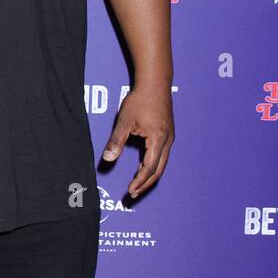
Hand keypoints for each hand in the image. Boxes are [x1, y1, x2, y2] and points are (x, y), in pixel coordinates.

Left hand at [100, 82, 173, 198]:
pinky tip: (143, 168)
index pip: (150, 167)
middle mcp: (168, 141)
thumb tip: (108, 159)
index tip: (130, 191)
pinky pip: (162, 156)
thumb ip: (116, 141)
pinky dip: (153, 166)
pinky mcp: (167, 134)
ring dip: (150, 176)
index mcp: (158, 139)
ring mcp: (170, 138)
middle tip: (133, 194)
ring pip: (162, 164)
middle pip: (159, 170)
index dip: (140, 181)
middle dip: (146, 184)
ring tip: (137, 185)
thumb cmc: (140, 100)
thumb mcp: (125, 121)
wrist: (155, 83)